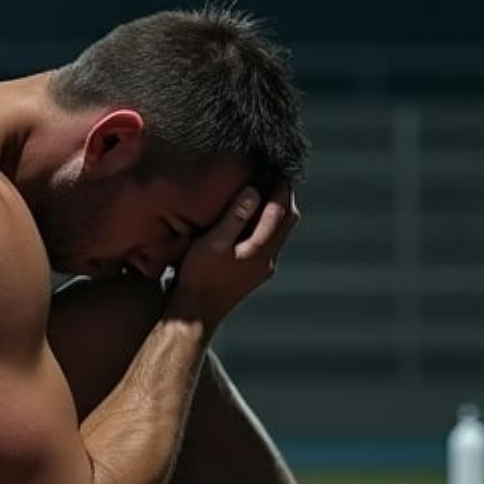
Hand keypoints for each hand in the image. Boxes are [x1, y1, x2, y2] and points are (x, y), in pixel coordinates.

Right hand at [169, 181, 298, 324]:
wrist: (195, 314)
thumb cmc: (198, 276)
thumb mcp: (212, 242)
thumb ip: (234, 217)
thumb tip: (254, 192)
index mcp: (259, 249)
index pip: (281, 212)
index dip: (282, 189)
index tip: (279, 170)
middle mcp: (268, 260)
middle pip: (288, 222)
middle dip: (284, 198)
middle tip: (274, 177)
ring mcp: (263, 269)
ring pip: (280, 233)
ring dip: (277, 213)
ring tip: (263, 193)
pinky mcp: (254, 275)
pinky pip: (270, 243)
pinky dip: (267, 226)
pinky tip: (250, 221)